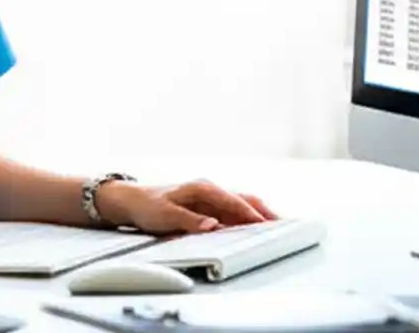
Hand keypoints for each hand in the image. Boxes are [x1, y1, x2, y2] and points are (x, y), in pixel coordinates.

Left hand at [96, 178, 278, 234]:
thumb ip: (189, 221)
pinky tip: (258, 230)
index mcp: (202, 188)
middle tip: (287, 225)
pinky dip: (248, 220)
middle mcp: (210, 191)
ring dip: (260, 216)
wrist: (131, 201)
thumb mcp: (164, 215)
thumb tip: (213, 226)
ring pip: (242, 205)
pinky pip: (234, 213)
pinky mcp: (209, 208)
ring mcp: (211, 199)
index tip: (267, 225)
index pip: (234, 201)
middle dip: (266, 212)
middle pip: (245, 200)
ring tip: (280, 229)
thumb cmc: (147, 206)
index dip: (251, 214)